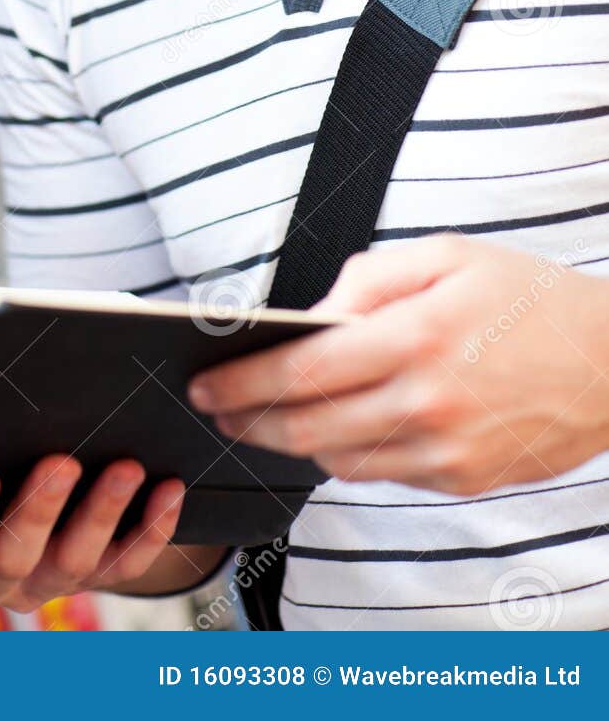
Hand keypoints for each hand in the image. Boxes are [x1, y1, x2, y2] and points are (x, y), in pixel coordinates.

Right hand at [0, 455, 184, 616]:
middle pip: (10, 560)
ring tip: (126, 468)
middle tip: (62, 462)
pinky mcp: (88, 573)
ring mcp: (38, 582)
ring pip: (73, 563)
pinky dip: (149, 529)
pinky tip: (168, 490)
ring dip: (101, 513)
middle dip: (39, 509)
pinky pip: (123, 565)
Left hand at [186, 234, 608, 495]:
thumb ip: (369, 278)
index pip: (301, 371)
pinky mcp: (462, 480)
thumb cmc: (528, 298)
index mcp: (415, 336)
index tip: (206, 383)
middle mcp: (426, 402)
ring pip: (338, 459)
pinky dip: (348, 453)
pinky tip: (337, 428)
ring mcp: (444, 450)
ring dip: (292, 441)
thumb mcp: (447, 255)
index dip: (241, 382)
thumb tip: (313, 313)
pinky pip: (382, 474)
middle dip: (247, 420)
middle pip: (306, 427)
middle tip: (215, 408)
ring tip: (265, 416)